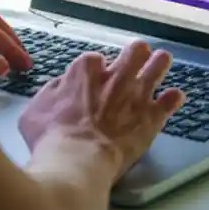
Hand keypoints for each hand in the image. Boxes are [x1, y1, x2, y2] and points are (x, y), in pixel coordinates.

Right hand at [18, 41, 184, 179]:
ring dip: (159, 63)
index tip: (95, 78)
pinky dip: (172, 98)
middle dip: (136, 53)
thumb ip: (52, 92)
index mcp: (84, 70)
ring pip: (158, 65)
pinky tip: (173, 98)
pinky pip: (172, 99)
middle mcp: (115, 76)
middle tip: (135, 60)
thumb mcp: (35, 109)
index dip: (95, 69)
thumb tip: (60, 87)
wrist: (78, 159)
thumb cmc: (51, 137)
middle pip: (134, 50)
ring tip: (161, 62)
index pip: (94, 59)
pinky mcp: (152, 115)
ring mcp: (137, 94)